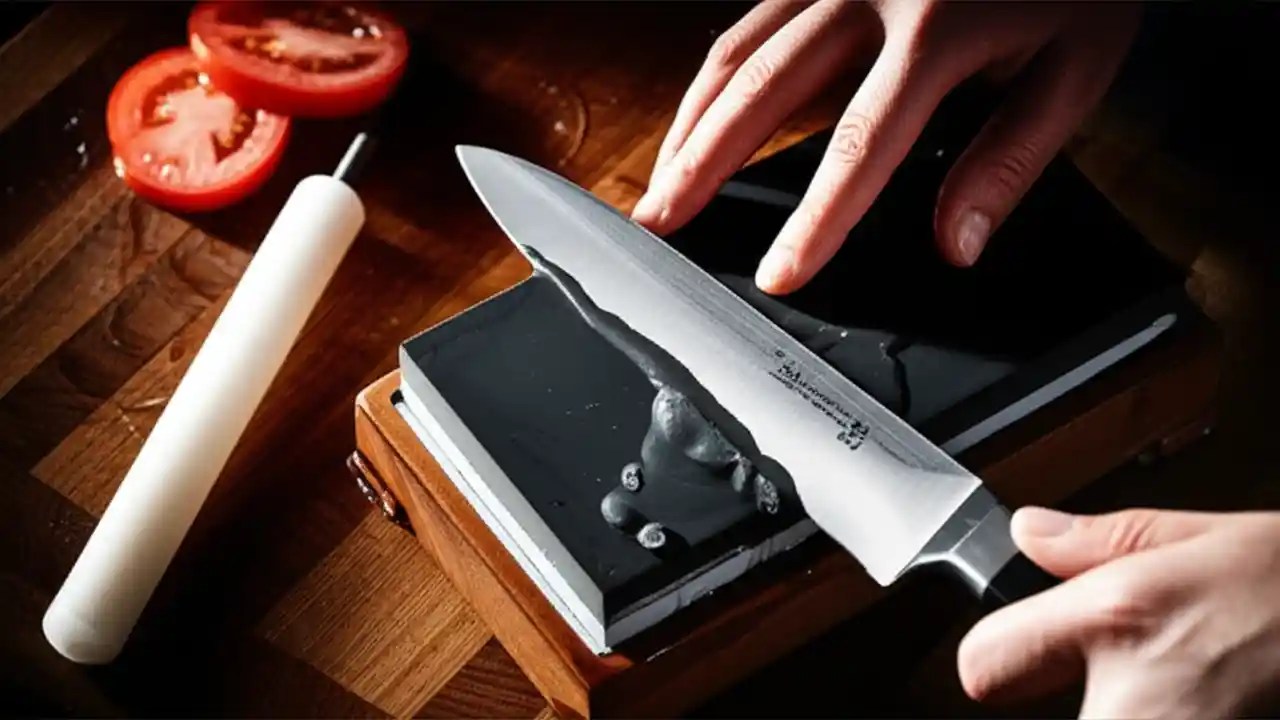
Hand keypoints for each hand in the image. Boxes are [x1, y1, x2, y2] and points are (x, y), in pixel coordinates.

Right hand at [632, 0, 1139, 293]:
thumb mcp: (1074, 67)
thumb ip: (1011, 158)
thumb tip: (955, 246)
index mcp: (937, 30)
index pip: (862, 144)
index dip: (816, 217)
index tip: (779, 274)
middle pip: (764, 89)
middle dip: (702, 164)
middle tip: (657, 226)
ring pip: (738, 50)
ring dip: (690, 123)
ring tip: (659, 186)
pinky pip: (749, 22)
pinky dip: (712, 79)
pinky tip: (694, 121)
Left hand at [959, 507, 1279, 718]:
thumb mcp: (1205, 538)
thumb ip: (1099, 541)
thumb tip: (1027, 533)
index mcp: (1119, 620)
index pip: (983, 666)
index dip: (998, 657)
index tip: (1016, 656)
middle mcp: (1135, 698)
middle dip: (1070, 698)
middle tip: (1139, 675)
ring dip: (1124, 712)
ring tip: (1186, 685)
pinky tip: (1205, 702)